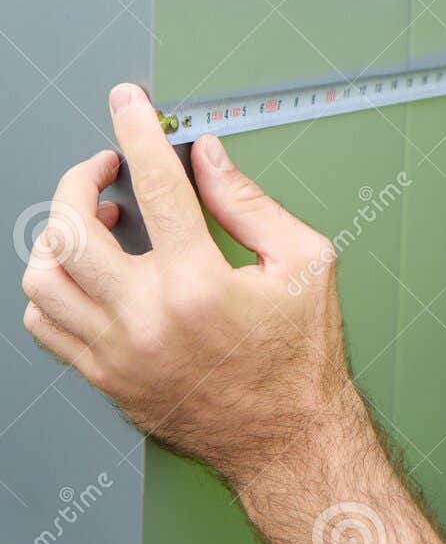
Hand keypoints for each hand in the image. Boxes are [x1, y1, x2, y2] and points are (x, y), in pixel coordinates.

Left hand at [20, 83, 352, 485]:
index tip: (127, 104)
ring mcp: (117, 354)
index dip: (137, 133)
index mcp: (200, 284)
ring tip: (96, 224)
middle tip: (104, 168)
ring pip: (42, 279)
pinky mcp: (104, 378)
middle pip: (71, 230)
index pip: (154, 187)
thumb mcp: (305, 263)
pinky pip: (44, 325)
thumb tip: (207, 157)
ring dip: (58, 236)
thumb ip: (250, 203)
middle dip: (79, 180)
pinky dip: (51, 288)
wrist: (288, 439)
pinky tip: (86, 274)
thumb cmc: (302, 355)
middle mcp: (147, 319)